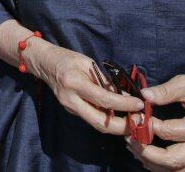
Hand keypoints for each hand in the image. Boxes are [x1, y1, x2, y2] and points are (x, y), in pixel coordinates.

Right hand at [24, 42, 144, 135]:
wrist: (44, 63)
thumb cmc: (67, 58)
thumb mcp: (88, 63)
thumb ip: (105, 81)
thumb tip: (125, 94)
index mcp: (74, 83)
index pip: (104, 99)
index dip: (124, 104)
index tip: (139, 104)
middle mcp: (71, 100)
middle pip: (100, 122)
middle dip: (121, 126)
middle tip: (139, 121)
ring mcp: (70, 108)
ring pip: (97, 124)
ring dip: (116, 126)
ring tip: (133, 120)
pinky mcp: (72, 111)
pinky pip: (92, 118)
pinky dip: (108, 119)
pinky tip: (119, 115)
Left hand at [126, 75, 184, 170]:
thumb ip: (166, 91)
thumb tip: (144, 96)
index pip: (169, 132)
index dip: (148, 126)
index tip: (136, 117)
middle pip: (172, 159)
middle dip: (147, 152)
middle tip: (129, 139)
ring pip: (176, 169)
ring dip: (152, 162)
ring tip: (134, 147)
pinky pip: (181, 168)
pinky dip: (162, 166)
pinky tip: (147, 155)